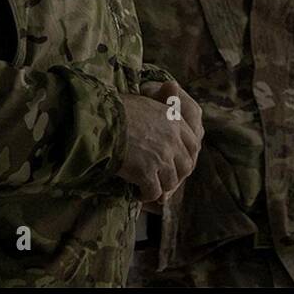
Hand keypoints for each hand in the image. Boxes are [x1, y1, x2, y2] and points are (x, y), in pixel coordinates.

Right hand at [116, 84, 202, 202]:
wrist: (100, 120)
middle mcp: (172, 139)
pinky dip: (147, 196)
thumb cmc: (117, 109)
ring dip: (161, 187)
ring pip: (171, 181)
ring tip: (149, 187)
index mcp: (174, 121)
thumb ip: (161, 109)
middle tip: (163, 179)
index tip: (176, 164)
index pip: (193, 144)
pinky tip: (138, 193)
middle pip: (186, 165)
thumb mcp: (146, 102)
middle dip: (177, 175)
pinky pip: (154, 192)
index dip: (186, 157)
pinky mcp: (146, 172)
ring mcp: (161, 157)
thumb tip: (169, 97)